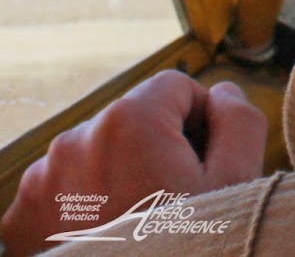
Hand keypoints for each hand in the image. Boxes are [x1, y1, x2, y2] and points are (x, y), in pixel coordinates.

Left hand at [0, 71, 266, 255]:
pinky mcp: (20, 218)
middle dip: (156, 151)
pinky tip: (107, 237)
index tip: (202, 166)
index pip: (174, 87)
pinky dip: (84, 207)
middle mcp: (74, 140)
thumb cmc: (187, 247)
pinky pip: (63, 191)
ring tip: (138, 225)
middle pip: (133, 122)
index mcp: (129, 121)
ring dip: (119, 176)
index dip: (200, 123)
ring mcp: (40, 181)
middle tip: (172, 203)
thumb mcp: (237, 181)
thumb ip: (239, 120)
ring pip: (97, 156)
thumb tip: (221, 94)